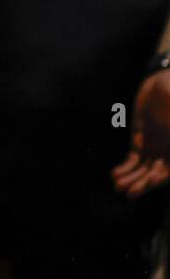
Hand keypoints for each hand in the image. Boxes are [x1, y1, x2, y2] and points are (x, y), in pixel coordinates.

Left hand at [112, 69, 169, 197]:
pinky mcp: (141, 145)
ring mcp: (156, 150)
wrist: (161, 85)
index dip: (164, 176)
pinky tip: (115, 174)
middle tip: (130, 193)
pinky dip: (125, 169)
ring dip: (132, 180)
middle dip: (144, 184)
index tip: (152, 180)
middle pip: (158, 173)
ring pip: (144, 170)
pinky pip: (133, 161)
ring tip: (118, 187)